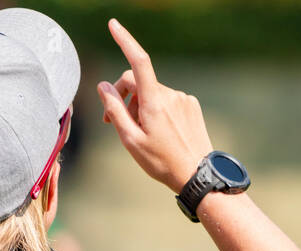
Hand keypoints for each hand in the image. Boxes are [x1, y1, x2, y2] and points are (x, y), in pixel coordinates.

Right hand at [96, 19, 213, 192]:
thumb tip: (103, 86)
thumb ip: (114, 111)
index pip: (137, 62)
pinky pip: (167, 101)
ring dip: (140, 107)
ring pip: (152, 94)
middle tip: (112, 122)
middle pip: (138, 82)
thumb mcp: (130, 140)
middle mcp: (170, 94)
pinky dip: (157, 111)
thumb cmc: (161, 161)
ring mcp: (183, 98)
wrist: (197, 174)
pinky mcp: (191, 105)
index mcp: (153, 102)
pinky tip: (160, 133)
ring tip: (140, 134)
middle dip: (122, 96)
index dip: (125, 40)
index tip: (113, 25)